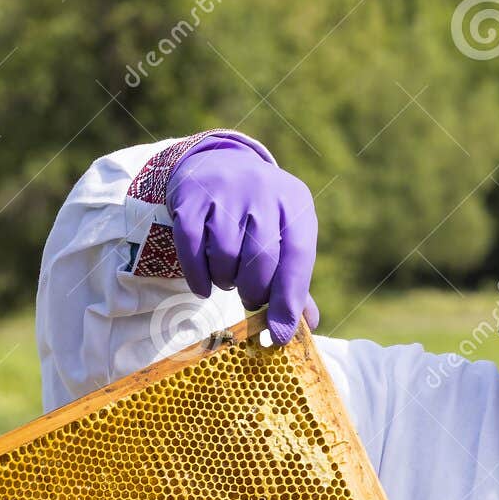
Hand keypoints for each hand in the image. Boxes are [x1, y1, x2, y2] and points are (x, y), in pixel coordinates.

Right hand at [166, 135, 319, 343]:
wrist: (219, 165)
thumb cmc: (260, 215)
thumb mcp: (285, 236)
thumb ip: (294, 280)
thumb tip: (308, 326)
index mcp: (295, 203)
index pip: (297, 257)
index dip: (289, 300)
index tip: (281, 334)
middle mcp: (263, 192)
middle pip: (260, 259)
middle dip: (254, 291)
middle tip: (250, 297)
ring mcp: (225, 191)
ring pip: (225, 256)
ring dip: (226, 281)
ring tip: (229, 278)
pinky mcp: (190, 197)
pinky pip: (192, 249)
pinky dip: (198, 277)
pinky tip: (204, 286)